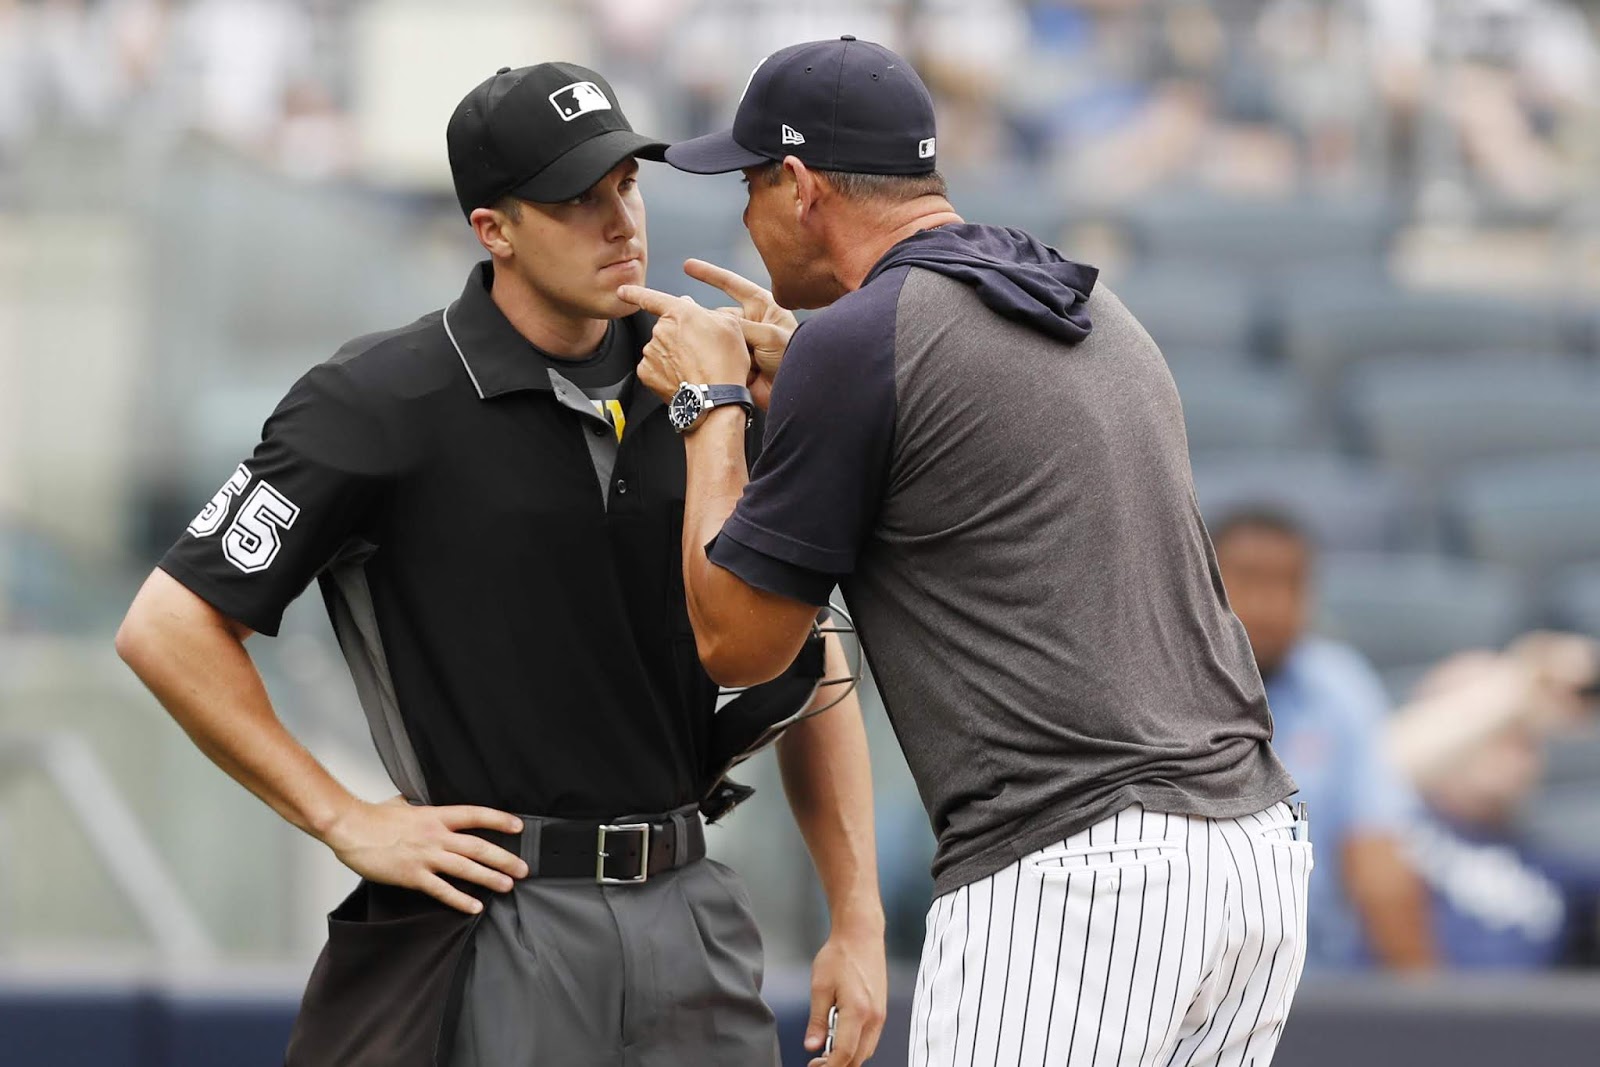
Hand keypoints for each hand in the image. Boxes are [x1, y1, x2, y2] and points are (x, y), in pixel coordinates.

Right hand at [321, 795, 527, 914]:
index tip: (518, 826)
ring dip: (490, 878)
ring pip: (466, 868)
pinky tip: (474, 906)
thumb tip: (424, 804)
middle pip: (478, 846)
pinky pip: (442, 890)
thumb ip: (420, 807)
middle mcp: (436, 835)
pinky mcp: (413, 875)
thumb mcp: (404, 804)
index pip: (475, 815)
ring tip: (507, 885)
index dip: (499, 820)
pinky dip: (460, 899)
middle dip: (504, 858)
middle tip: (523, 868)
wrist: (350, 828)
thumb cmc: (374, 817)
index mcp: (435, 816)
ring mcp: (425, 856)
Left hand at [615, 284, 751, 402]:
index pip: (651, 298)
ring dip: (673, 355)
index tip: (622, 291)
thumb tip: (692, 308)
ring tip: (694, 368)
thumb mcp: (729, 326)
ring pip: (660, 348)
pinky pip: (654, 367)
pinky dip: (665, 372)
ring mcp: (651, 351)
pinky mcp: (646, 372)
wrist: (715, 399)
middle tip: (700, 352)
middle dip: (679, 336)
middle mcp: (661, 329)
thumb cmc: (726, 363)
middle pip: (666, 328)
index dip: (634, 292)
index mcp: (680, 313)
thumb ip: (707, 311)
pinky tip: (682, 378)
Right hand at [685, 258, 796, 384]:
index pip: (733, 285)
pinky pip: (719, 355)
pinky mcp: (738, 362)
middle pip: (720, 315)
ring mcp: (744, 343)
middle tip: (697, 328)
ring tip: (719, 353)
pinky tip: (716, 364)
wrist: (798, 392)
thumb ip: (740, 326)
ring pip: (717, 336)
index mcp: (764, 308)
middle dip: (710, 323)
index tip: (689, 266)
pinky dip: (716, 359)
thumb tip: (712, 322)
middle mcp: (752, 323)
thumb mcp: (770, 336)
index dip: (711, 275)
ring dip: (715, 343)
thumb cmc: (794, 358)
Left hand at [804, 925, 887, 1066]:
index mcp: (858, 1011)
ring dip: (848, 1057)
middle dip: (838, 1065)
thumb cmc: (840, 955)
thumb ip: (816, 1020)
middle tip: (816, 1063)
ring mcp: (880, 1014)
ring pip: (866, 1050)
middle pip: (858, 1057)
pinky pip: (870, 1039)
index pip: (845, 1053)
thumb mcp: (820, 986)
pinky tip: (841, 1039)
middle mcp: (874, 1017)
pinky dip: (857, 1046)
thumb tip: (811, 1046)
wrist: (862, 935)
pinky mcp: (881, 1010)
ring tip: (826, 1053)